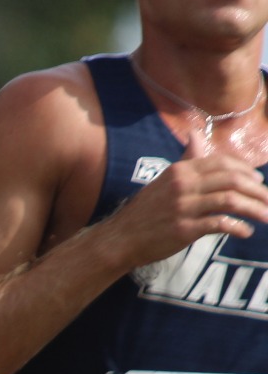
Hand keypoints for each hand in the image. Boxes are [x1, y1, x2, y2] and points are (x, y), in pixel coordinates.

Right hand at [104, 126, 267, 267]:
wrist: (120, 238)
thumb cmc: (146, 210)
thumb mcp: (165, 180)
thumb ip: (187, 159)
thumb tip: (196, 135)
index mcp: (180, 170)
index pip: (224, 163)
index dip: (247, 171)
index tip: (259, 182)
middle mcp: (183, 185)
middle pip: (232, 180)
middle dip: (258, 191)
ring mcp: (183, 207)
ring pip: (231, 201)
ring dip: (255, 209)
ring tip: (267, 216)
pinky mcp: (184, 229)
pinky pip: (220, 224)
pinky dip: (238, 228)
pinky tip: (245, 232)